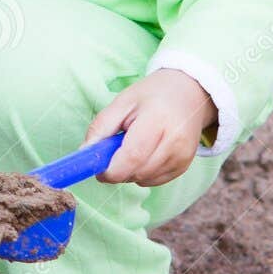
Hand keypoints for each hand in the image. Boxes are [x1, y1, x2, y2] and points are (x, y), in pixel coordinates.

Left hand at [82, 68, 217, 186]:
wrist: (189, 92)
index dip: (111, 169)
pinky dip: (143, 172)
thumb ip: (100, 128)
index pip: (132, 157)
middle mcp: (175, 141)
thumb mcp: (122, 102)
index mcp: (157, 120)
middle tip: (115, 150)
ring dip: (130, 170)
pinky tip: (147, 152)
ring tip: (135, 145)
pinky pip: (154, 181)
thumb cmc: (152, 95)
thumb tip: (84, 155)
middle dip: (118, 170)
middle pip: (137, 172)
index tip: (98, 168)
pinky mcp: (184, 165)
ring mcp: (182, 156)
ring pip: (143, 179)